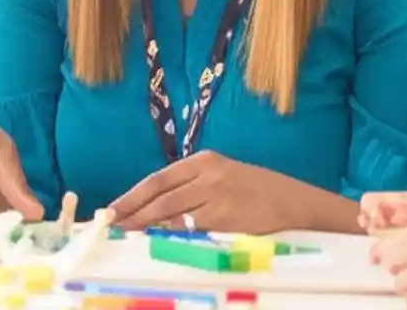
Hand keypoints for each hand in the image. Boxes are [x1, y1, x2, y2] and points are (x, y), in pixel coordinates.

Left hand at [108, 150, 301, 233]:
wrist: (294, 201)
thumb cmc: (255, 189)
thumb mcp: (222, 175)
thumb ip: (191, 185)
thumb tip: (150, 206)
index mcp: (205, 161)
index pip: (158, 179)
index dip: (132, 196)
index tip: (111, 209)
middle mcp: (209, 176)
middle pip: (161, 199)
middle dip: (133, 215)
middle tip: (111, 228)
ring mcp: (219, 200)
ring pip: (174, 217)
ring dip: (147, 229)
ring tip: (127, 239)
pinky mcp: (229, 222)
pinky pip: (193, 233)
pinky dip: (173, 239)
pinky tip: (158, 245)